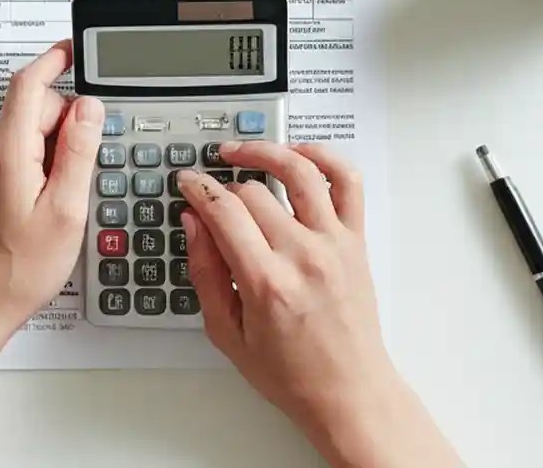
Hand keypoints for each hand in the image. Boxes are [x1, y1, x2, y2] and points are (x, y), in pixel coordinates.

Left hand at [0, 40, 102, 345]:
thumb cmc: (14, 271)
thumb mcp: (65, 211)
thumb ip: (78, 153)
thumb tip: (89, 109)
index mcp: (7, 152)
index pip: (29, 83)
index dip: (55, 60)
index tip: (76, 51)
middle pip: (33, 108)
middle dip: (67, 122)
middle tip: (87, 164)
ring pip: (26, 134)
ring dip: (54, 148)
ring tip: (68, 197)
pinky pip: (16, 156)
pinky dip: (40, 165)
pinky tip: (50, 203)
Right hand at [177, 141, 420, 466]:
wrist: (348, 391)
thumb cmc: (289, 373)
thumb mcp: (227, 334)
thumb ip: (206, 273)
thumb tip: (194, 222)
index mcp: (266, 283)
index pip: (224, 211)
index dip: (198, 189)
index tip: (186, 183)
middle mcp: (303, 255)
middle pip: (253, 192)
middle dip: (223, 185)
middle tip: (209, 192)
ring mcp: (334, 243)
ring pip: (298, 172)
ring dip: (265, 152)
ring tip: (241, 153)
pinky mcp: (356, 240)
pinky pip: (347, 181)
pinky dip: (323, 157)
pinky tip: (298, 155)